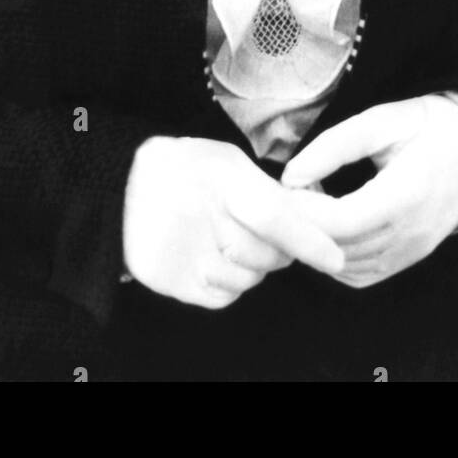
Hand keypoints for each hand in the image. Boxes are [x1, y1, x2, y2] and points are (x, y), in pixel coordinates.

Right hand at [122, 136, 345, 308]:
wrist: (122, 187)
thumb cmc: (187, 168)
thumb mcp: (227, 160)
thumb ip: (268, 190)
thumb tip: (314, 221)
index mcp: (221, 179)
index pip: (272, 216)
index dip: (307, 239)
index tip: (335, 257)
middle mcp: (204, 219)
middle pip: (267, 255)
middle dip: (281, 249)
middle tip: (266, 231)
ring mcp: (187, 255)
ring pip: (250, 279)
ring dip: (254, 266)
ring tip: (232, 239)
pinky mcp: (173, 282)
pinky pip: (225, 296)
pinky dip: (230, 283)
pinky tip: (215, 257)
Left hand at [279, 96, 457, 287]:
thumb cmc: (422, 127)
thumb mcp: (380, 121)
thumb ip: (334, 146)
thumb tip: (290, 176)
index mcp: (409, 192)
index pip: (345, 220)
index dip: (306, 210)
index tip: (284, 189)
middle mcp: (412, 232)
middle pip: (341, 247)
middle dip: (304, 225)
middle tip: (286, 195)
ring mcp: (411, 252)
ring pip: (345, 265)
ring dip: (316, 241)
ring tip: (306, 205)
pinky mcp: (406, 261)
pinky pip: (359, 275)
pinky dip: (332, 257)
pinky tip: (326, 227)